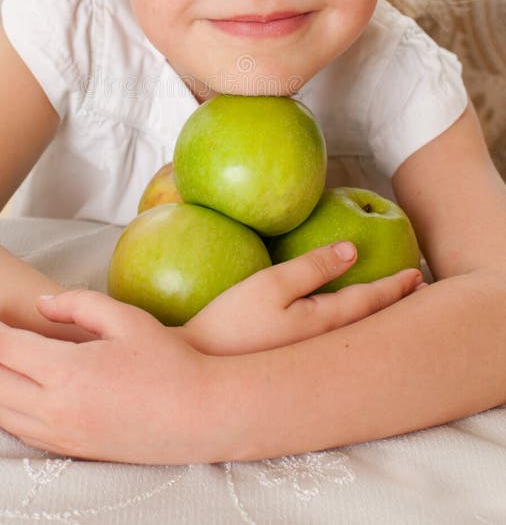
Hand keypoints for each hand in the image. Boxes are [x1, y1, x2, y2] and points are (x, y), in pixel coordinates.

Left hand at [0, 292, 219, 463]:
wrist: (199, 415)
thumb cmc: (168, 362)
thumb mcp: (125, 318)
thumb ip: (77, 305)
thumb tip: (41, 304)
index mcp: (67, 372)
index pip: (2, 348)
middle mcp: (55, 409)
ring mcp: (60, 434)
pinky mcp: (70, 449)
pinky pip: (14, 429)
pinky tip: (1, 388)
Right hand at [182, 241, 424, 354]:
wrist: (204, 374)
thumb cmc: (234, 323)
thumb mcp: (271, 284)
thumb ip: (312, 266)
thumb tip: (352, 250)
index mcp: (326, 323)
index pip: (372, 301)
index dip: (395, 286)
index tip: (417, 274)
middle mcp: (328, 347)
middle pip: (373, 324)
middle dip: (396, 305)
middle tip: (420, 291)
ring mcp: (313, 360)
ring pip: (357, 335)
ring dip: (379, 318)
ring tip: (393, 306)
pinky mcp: (296, 366)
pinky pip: (338, 343)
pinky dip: (355, 328)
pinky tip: (347, 324)